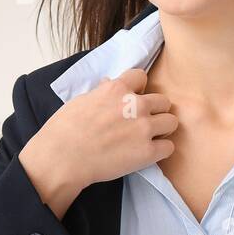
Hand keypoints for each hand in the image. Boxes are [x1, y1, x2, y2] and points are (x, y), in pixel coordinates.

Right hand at [19, 67, 177, 217]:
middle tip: (142, 122)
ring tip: (148, 138)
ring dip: (161, 129)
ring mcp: (144, 128)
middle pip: (163, 101)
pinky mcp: (147, 152)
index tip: (132, 98)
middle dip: (154, 110)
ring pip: (171, 122)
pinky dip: (160, 151)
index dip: (138, 89)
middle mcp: (135, 105)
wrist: (62, 158)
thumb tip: (109, 84)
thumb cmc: (64, 129)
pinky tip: (147, 154)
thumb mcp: (81, 101)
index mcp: (117, 89)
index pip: (142, 77)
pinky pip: (169, 147)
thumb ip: (102, 93)